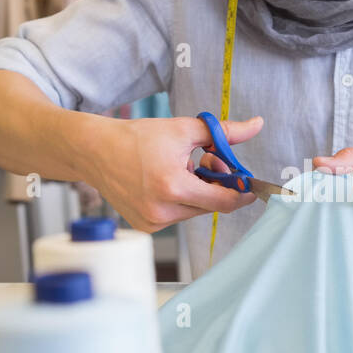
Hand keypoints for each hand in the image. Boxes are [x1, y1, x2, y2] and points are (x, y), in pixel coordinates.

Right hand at [88, 114, 263, 232]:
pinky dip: (180, 200)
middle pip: (210, 205)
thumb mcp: (183, 130)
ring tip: (181, 168)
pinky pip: (177, 216)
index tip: (250, 184)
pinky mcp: (145, 227)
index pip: (223, 201)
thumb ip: (223, 132)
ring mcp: (152, 222)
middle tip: (207, 160)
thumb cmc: (137, 137)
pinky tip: (165, 182)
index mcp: (173, 187)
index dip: (242, 193)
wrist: (95, 151)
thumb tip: (257, 125)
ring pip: (194, 211)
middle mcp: (162, 211)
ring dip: (198, 192)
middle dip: (217, 184)